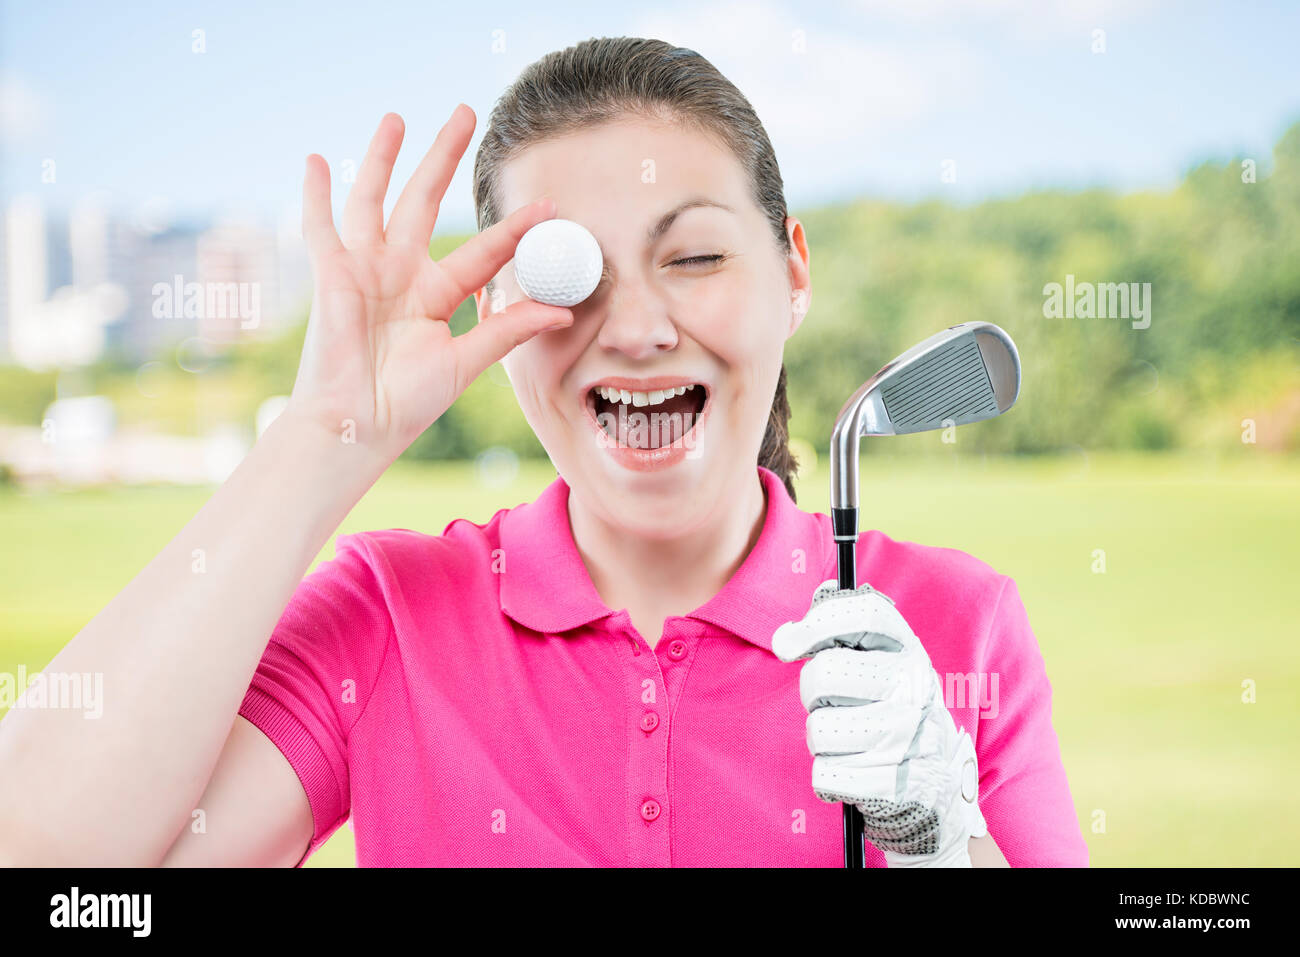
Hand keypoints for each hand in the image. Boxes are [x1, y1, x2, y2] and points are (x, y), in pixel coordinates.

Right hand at [289, 106, 573, 463]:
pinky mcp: (332, 275)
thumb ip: (508, 330)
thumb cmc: (408, 402)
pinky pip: (320, 226)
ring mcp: (365, 270)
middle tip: (465, 112)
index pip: (483, 251)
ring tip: (397, 118)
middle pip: (426, 202)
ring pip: (375, 200)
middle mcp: (402, 274)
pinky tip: (315, 159)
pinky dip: (315, 194)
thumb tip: (564, 312)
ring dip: (384, 159)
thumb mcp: (466, 362)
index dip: (515, 230)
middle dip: (444, 157)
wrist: (359, 425)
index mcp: (437, 294)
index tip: (548, 205)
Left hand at [772, 580, 987, 866]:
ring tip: (849, 738)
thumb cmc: (891, 707)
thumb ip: (839, 631)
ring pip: (818, 730)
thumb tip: (789, 634)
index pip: (864, 613)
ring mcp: (906, 736)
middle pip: (823, 673)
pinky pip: (825, 774)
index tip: (787, 644)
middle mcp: (913, 687)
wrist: (938, 779)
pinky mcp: (893, 783)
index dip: (818, 621)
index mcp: (908, 649)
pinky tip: (854, 769)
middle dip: (812, 692)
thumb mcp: (881, 660)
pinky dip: (830, 776)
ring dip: (822, 738)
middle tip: (831, 702)